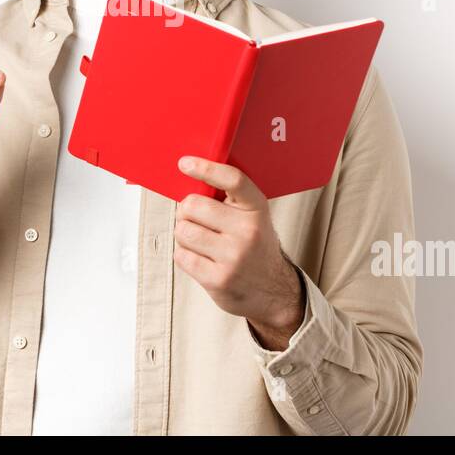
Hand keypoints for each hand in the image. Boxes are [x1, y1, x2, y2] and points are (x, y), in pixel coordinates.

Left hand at [173, 156, 306, 350]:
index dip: (206, 168)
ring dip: (185, 234)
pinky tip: (201, 258)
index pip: (232, 179)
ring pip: (183, 231)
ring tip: (201, 241)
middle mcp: (248, 231)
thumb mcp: (252, 216)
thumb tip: (189, 179)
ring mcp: (233, 256)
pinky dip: (185, 255)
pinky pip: (181, 255)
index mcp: (256, 208)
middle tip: (196, 219)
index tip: (185, 163)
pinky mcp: (219, 279)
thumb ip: (228, 199)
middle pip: (193, 206)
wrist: (273, 290)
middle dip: (186, 212)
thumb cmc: (254, 245)